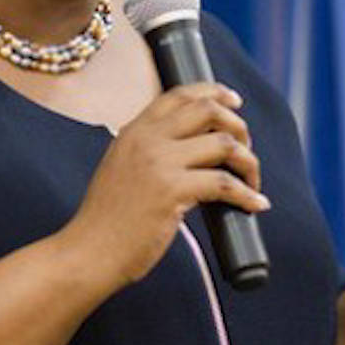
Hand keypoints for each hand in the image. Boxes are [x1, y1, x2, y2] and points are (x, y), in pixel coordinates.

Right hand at [66, 83, 268, 287]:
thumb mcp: (121, 169)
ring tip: (253, 182)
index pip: (179, 94)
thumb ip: (149, 153)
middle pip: (209, 110)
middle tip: (247, 148)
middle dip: (238, 126)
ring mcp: (159, 163)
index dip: (213, 92)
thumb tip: (194, 153)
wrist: (88, 252)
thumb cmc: (107, 222)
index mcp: (134, 131)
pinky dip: (247, 194)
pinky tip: (256, 204)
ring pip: (224, 144)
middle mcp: (147, 140)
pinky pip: (225, 184)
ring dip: (248, 162)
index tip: (234, 102)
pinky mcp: (172, 191)